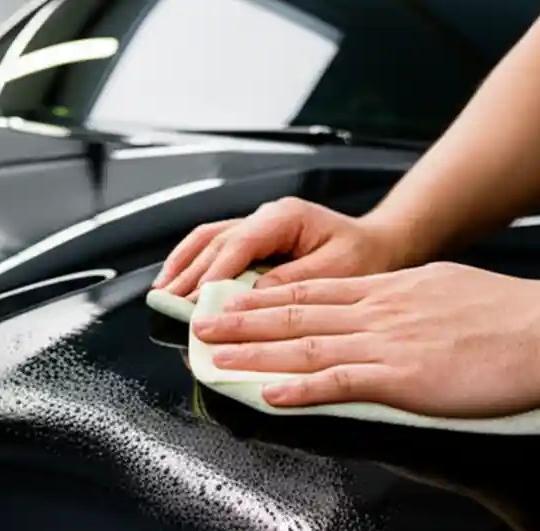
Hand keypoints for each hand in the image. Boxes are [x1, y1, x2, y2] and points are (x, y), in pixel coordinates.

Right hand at [153, 197, 412, 299]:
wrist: (378, 245)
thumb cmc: (364, 256)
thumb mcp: (337, 271)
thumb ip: (294, 281)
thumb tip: (252, 296)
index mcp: (285, 217)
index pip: (239, 244)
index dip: (214, 274)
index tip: (196, 301)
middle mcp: (265, 217)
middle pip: (215, 243)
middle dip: (189, 275)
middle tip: (167, 306)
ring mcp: (256, 226)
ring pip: (207, 241)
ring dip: (182, 267)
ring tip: (161, 295)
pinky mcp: (253, 241)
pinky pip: (214, 248)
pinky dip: (192, 265)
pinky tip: (177, 283)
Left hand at [191, 263, 539, 416]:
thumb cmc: (511, 316)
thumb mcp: (449, 290)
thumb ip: (412, 302)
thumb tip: (395, 314)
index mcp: (390, 291)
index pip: (315, 292)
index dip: (268, 299)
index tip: (237, 301)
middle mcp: (378, 311)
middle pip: (296, 314)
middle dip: (244, 322)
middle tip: (203, 326)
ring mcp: (387, 343)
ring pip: (306, 347)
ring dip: (255, 354)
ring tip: (216, 359)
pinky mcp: (401, 376)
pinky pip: (339, 383)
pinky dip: (300, 389)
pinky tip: (270, 395)